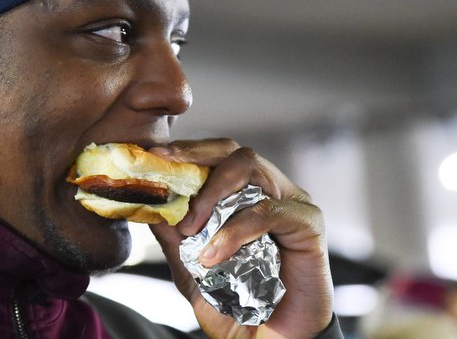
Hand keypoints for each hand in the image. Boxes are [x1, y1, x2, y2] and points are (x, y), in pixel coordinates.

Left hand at [149, 138, 333, 338]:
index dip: (185, 152)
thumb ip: (172, 237)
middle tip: (168, 182)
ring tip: (190, 227)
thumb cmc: (237, 306)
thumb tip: (149, 203)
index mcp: (243, 195)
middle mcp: (269, 190)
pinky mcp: (308, 223)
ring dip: (211, 192)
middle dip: (195, 160)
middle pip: (232, 151)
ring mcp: (290, 202)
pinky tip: (214, 254)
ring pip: (250, 168)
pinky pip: (268, 210)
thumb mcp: (191, 270)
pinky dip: (235, 229)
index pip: (214, 156)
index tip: (155, 157)